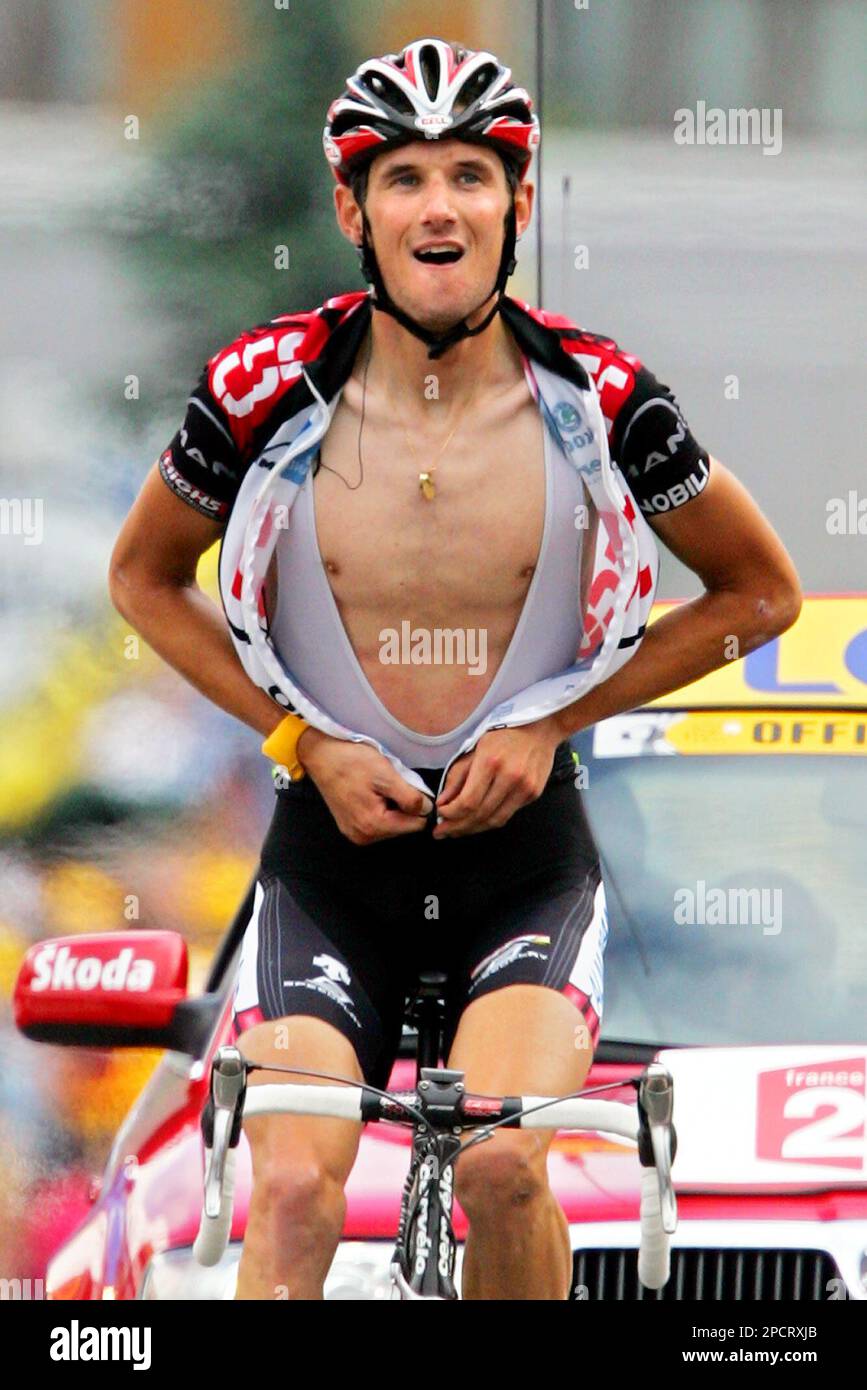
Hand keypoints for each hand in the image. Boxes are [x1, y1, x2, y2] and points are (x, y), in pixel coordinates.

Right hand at [296, 727, 433, 844]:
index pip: (415, 825)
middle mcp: (363, 836)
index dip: (419, 805)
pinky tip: (370, 794)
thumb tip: (427, 810)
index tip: (407, 787)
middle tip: (389, 784)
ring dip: (392, 807)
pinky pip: (377, 823)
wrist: (321, 757)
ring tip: (378, 788)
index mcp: (374, 825)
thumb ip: (410, 797)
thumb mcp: (386, 775)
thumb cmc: (352, 762)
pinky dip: (380, 809)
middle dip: (403, 807)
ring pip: (391, 826)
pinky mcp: (350, 828)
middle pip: (403, 827)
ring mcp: (355, 834)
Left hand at [432, 721, 562, 838]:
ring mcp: (524, 787)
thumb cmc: (503, 734)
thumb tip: (443, 802)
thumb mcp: (474, 747)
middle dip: (457, 827)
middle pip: (480, 814)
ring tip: (456, 831)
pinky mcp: (533, 794)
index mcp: (490, 762)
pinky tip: (476, 822)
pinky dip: (489, 822)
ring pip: (494, 820)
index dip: (451, 814)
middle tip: (442, 832)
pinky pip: (507, 815)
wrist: (540, 729)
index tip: (440, 816)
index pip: (468, 801)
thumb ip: (457, 776)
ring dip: (472, 829)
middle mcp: (510, 777)